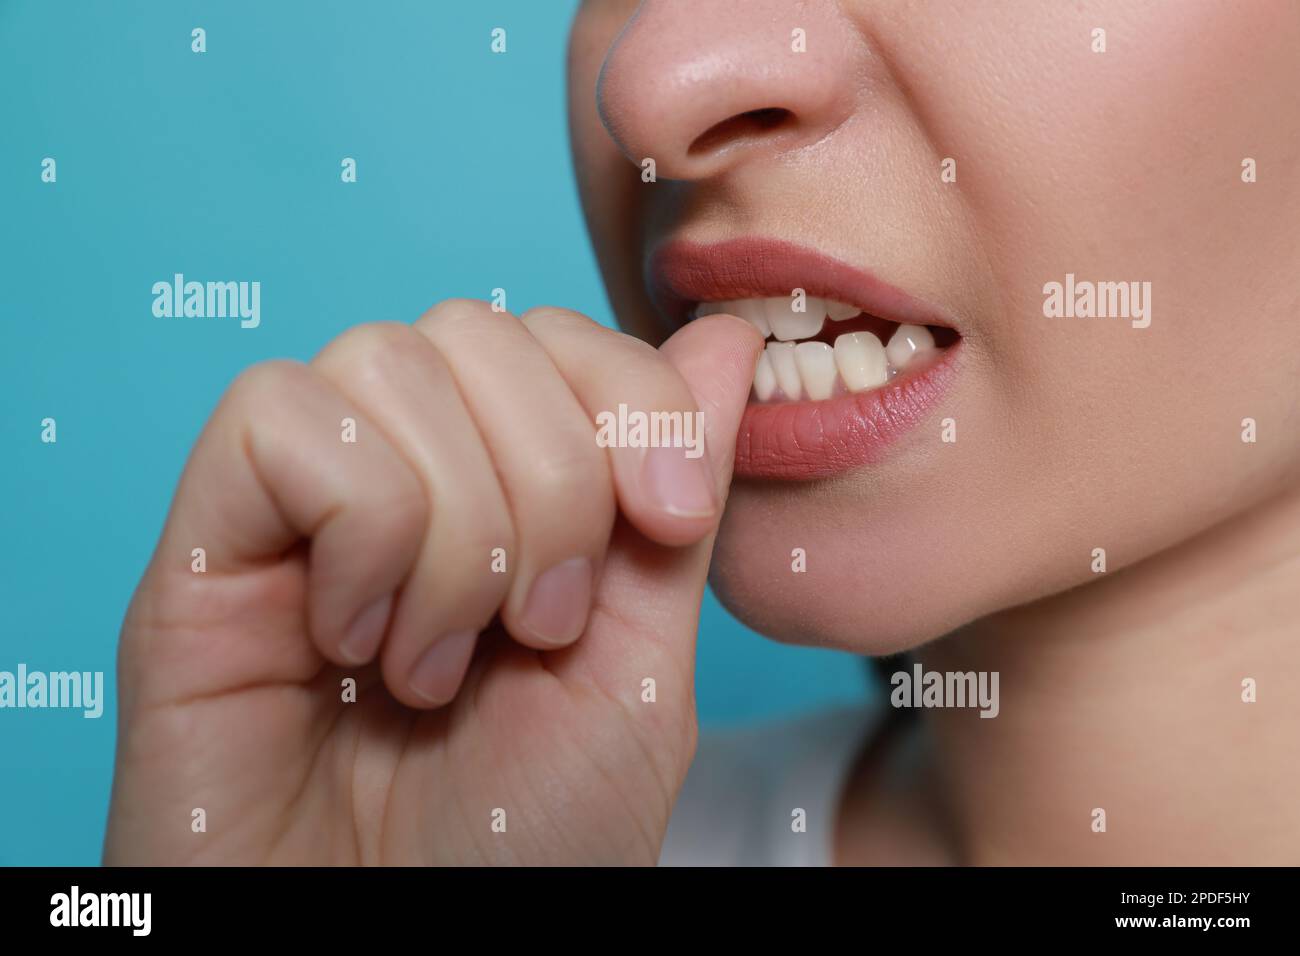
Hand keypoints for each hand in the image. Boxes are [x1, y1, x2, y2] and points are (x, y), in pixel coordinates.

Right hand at [104, 301, 761, 863]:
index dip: (629, 399)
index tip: (666, 521)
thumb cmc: (519, 844)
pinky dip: (358, 529)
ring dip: (454, 525)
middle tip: (535, 627)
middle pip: (477, 330)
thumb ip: (676, 498)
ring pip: (384, 361)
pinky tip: (351, 640)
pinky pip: (277, 419)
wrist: (393, 950)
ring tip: (438, 659)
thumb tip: (723, 337)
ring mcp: (300, 501)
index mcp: (505, 490)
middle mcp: (401, 473)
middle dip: (549, 480)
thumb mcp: (639, 664)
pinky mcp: (208, 543)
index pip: (560, 335)